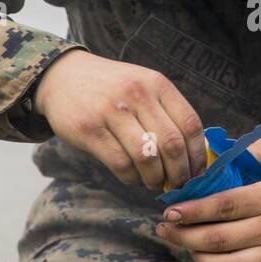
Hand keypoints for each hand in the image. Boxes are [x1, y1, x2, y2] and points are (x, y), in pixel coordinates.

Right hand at [33, 49, 205, 190]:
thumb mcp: (143, 86)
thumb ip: (166, 112)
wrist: (63, 76)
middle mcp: (137, 94)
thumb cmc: (111, 88)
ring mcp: (112, 111)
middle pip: (171, 144)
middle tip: (177, 185)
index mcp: (157, 84)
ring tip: (154, 183)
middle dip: (179, 173)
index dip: (197, 155)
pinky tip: (133, 178)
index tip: (196, 173)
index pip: (190, 125)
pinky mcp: (89, 129)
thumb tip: (192, 156)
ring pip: (147, 158)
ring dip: (155, 179)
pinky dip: (131, 178)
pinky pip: (120, 164)